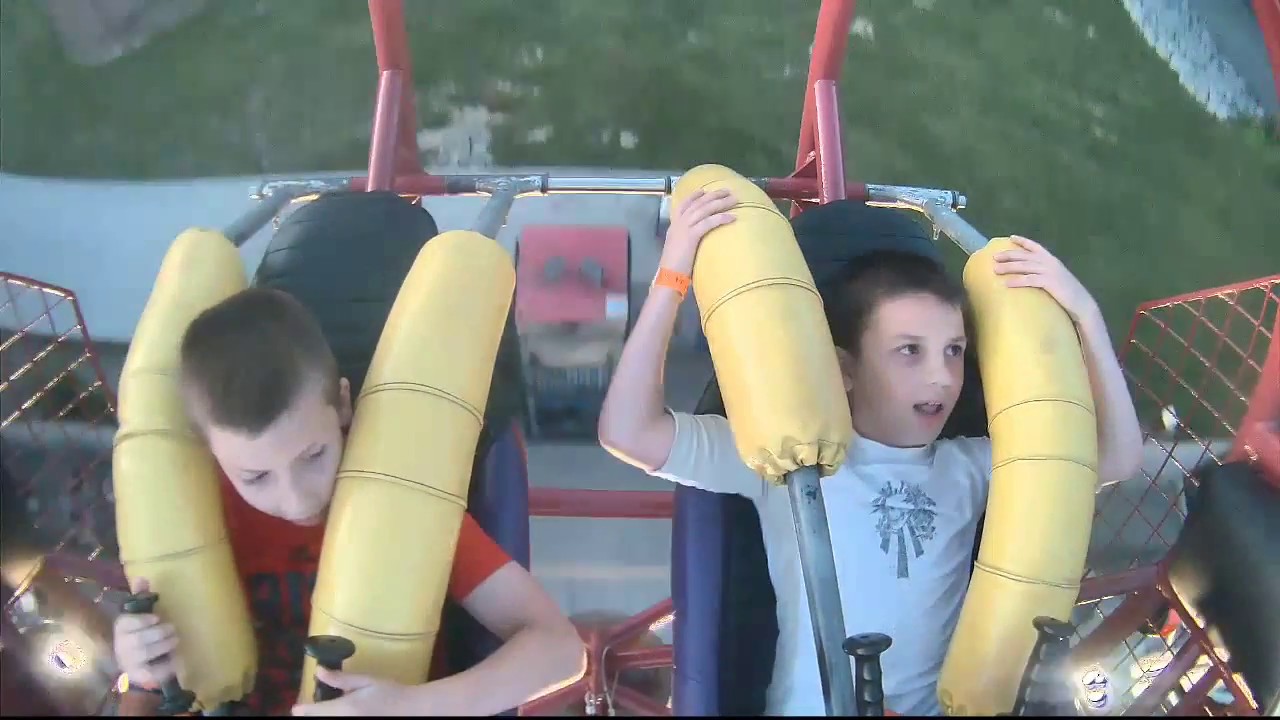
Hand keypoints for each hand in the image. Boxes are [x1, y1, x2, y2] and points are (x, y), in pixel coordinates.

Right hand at [112, 577, 181, 688]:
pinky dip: (166, 665)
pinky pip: (154, 671)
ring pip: (146, 653)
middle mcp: (120, 646)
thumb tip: (142, 576)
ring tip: (174, 640)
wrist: (135, 664)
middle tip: (172, 629)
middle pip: (138, 639)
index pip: (126, 623)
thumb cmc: (140, 634)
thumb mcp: (140, 614)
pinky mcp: (139, 676)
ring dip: (164, 645)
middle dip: (159, 633)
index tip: (156, 618)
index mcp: (120, 628)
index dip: (142, 620)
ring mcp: (129, 663)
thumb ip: (140, 596)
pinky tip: (174, 658)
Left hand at [291, 668, 418, 715]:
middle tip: (309, 709)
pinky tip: (340, 712)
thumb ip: (342, 679)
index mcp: (346, 708)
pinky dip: (333, 719)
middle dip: (312, 714)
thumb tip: (319, 672)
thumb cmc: (391, 692)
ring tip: (324, 710)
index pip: (314, 711)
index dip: (302, 710)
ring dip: (322, 716)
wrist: (412, 710)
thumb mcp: (367, 681)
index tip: (296, 708)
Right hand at [660, 188, 736, 272]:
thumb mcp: (678, 247)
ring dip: (720, 202)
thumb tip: (694, 236)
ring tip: (734, 199)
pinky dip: (721, 218)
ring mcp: (684, 228)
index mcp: (674, 226)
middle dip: (713, 195)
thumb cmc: (674, 267)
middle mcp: (679, 223)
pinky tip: (732, 217)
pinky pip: (709, 223)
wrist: (668, 275)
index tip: (704, 190)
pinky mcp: (691, 236)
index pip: (684, 205)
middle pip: (697, 204)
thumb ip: (684, 239)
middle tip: (727, 190)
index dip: (694, 196)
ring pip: (704, 209)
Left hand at [992, 235, 1099, 323]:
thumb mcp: (1056, 277)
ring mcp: (1050, 272)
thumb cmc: (1067, 293)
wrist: (1081, 303)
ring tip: (995, 270)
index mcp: (1052, 260)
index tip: (1011, 238)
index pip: (1036, 247)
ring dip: (1009, 267)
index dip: (1023, 241)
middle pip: (1025, 256)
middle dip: (1009, 255)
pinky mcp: (1050, 283)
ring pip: (1025, 267)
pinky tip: (1006, 284)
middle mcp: (1050, 263)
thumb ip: (1045, 272)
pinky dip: (1017, 281)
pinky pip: (1030, 280)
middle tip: (994, 257)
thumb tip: (1030, 274)